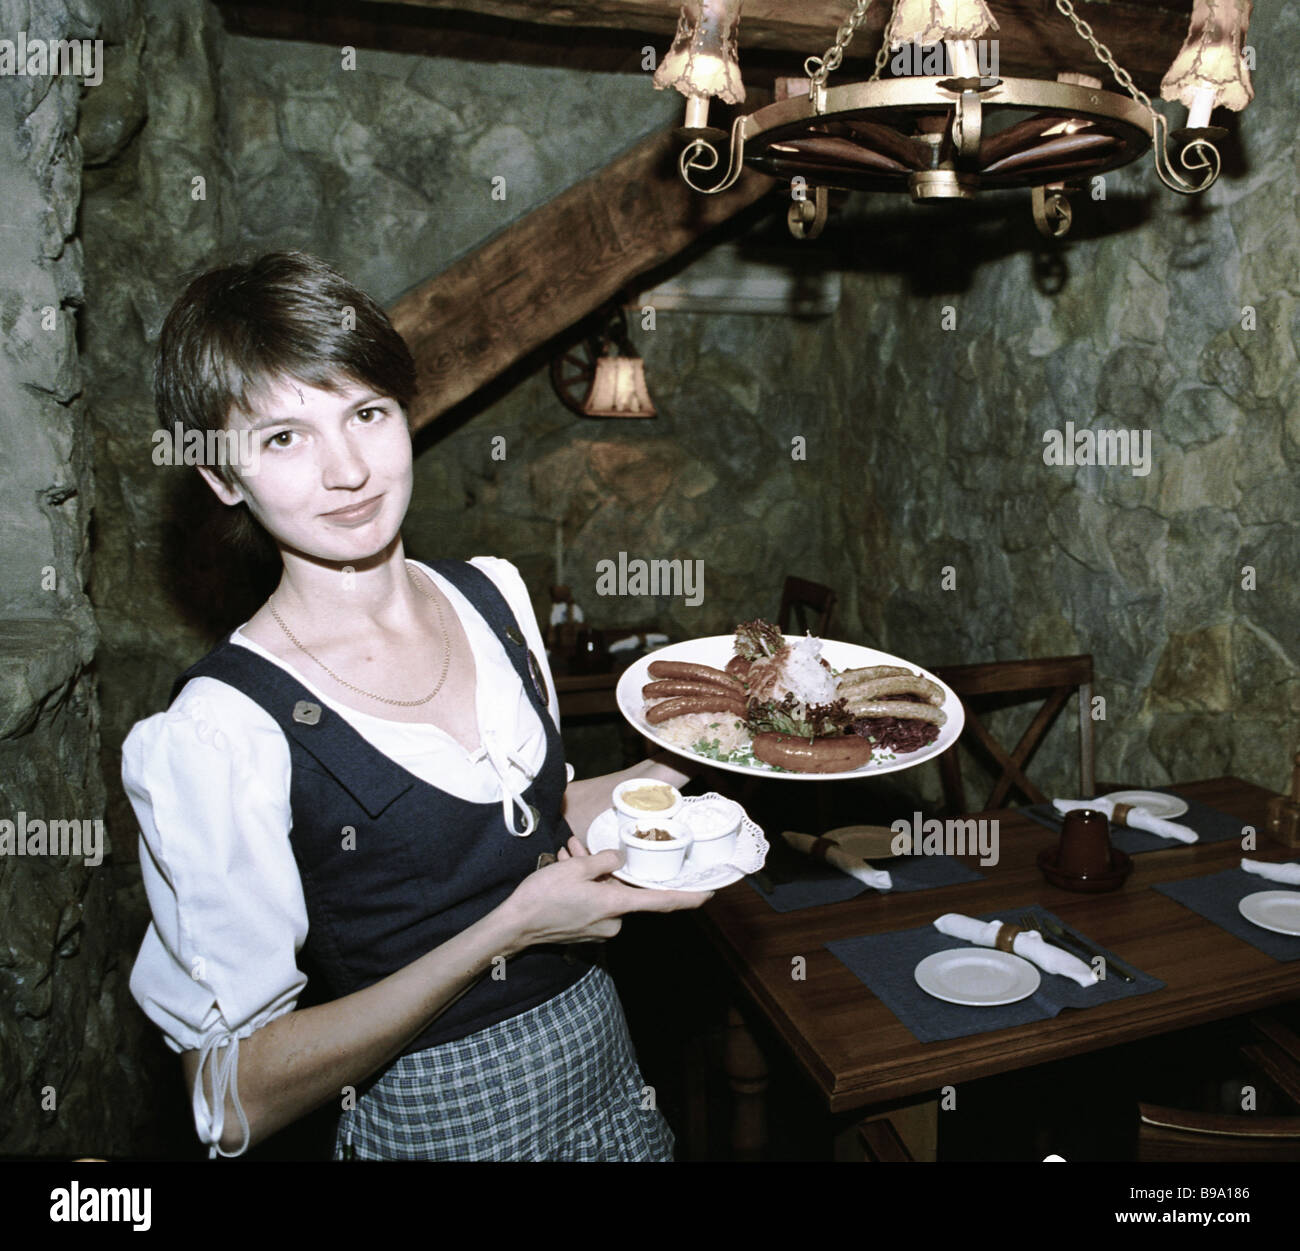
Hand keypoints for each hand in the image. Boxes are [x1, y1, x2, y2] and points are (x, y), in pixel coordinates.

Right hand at [502, 836, 712, 952]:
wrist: (514, 927)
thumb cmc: (543, 898)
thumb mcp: (575, 868)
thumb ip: (603, 860)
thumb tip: (617, 858)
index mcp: (616, 905)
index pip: (663, 902)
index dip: (689, 898)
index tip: (710, 893)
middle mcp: (613, 921)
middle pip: (623, 887)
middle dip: (608, 866)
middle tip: (581, 848)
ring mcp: (600, 928)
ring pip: (606, 891)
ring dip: (590, 872)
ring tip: (567, 854)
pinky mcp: (587, 929)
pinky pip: (595, 901)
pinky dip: (584, 885)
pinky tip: (564, 868)